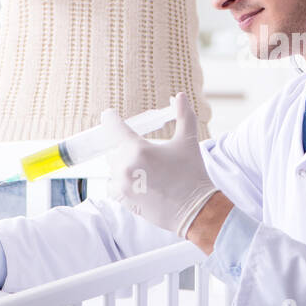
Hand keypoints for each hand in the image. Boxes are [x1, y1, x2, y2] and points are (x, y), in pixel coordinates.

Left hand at [102, 92, 216, 237]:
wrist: (197, 209)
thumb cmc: (193, 173)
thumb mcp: (188, 141)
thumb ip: (183, 115)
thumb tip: (179, 95)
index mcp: (139, 149)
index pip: (114, 128)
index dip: (110, 119)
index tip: (108, 115)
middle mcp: (126, 166)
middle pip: (114, 150)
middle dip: (126, 149)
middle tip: (144, 153)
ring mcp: (123, 185)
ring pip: (113, 169)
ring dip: (123, 166)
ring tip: (144, 170)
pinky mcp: (124, 200)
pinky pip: (113, 186)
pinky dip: (122, 182)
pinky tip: (139, 183)